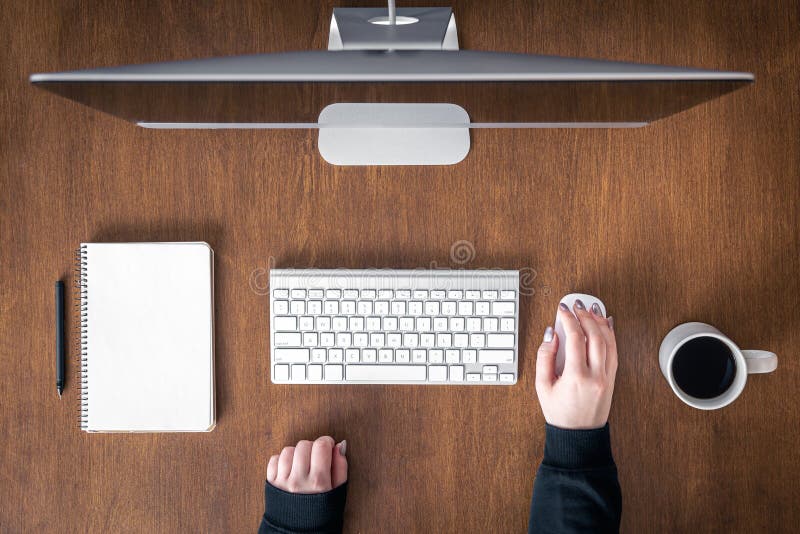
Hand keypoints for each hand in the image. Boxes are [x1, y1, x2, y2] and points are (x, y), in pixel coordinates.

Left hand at [267, 436, 347, 492]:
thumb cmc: (321, 514)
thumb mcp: (337, 492)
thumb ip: (341, 467)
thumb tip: (339, 446)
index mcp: (319, 482)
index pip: (321, 445)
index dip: (326, 442)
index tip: (327, 447)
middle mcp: (299, 480)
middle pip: (304, 445)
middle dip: (312, 448)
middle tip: (316, 458)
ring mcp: (283, 482)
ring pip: (288, 450)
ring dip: (297, 454)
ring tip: (302, 465)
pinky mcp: (271, 484)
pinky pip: (274, 459)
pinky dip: (282, 460)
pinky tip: (290, 469)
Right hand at [535, 301, 617, 428]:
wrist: (578, 435)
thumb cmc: (559, 412)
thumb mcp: (542, 385)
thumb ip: (544, 357)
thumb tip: (552, 334)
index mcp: (576, 377)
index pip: (575, 338)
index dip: (569, 319)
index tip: (562, 309)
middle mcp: (595, 376)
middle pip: (595, 336)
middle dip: (586, 316)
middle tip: (577, 305)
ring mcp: (607, 378)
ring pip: (609, 342)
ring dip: (601, 322)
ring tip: (592, 309)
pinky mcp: (612, 379)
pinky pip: (615, 352)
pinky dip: (611, 335)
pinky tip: (606, 324)